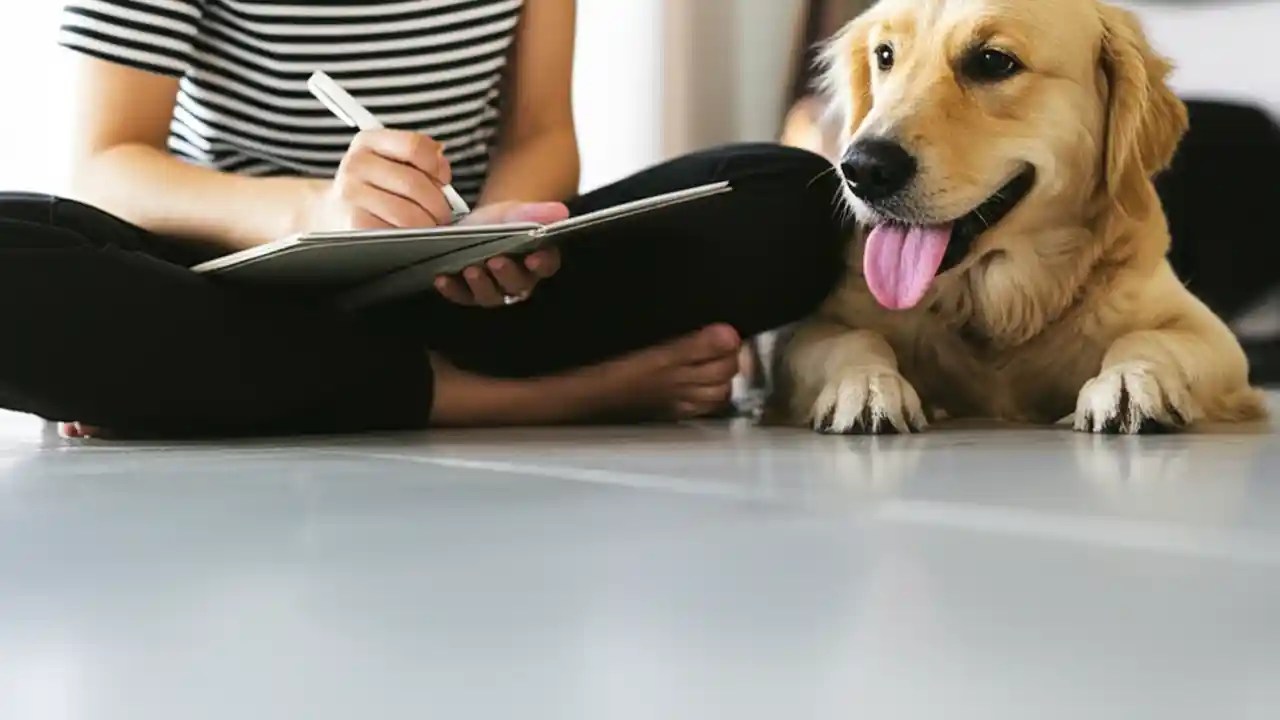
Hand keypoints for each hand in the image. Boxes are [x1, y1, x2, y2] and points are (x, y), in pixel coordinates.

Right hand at [301, 129, 455, 231]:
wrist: (333, 209)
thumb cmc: (372, 185)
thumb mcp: (389, 159)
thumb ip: (420, 158)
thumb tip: (442, 170)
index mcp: (369, 141)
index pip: (413, 145)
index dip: (436, 164)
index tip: (443, 179)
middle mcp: (357, 164)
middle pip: (414, 183)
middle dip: (438, 204)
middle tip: (443, 213)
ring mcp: (352, 194)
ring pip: (407, 212)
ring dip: (428, 224)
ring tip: (431, 225)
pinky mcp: (353, 223)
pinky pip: (394, 232)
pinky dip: (410, 237)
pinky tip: (411, 234)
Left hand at [434, 201, 569, 307]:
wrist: (477, 228)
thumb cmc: (503, 222)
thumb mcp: (516, 212)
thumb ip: (536, 213)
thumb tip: (561, 212)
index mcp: (537, 262)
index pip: (545, 266)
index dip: (541, 263)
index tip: (534, 256)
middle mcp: (518, 282)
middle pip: (517, 285)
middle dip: (507, 274)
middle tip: (496, 260)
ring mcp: (493, 291)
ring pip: (490, 295)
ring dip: (481, 285)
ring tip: (471, 269)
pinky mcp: (468, 294)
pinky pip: (462, 296)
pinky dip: (452, 289)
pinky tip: (441, 278)